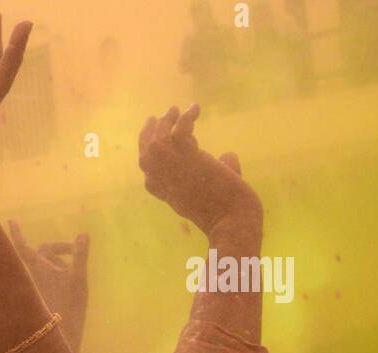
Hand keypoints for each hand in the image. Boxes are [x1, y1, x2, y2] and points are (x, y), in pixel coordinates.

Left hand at [7, 221, 88, 336]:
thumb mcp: (78, 278)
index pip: (24, 246)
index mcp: (37, 269)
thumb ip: (80, 255)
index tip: (10, 221)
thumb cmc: (68, 305)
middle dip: (56, 248)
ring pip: (44, 266)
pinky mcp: (40, 296)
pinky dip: (56, 272)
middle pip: (40, 253)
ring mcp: (36, 287)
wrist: (61, 335)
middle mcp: (32, 276)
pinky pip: (46, 277)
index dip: (17, 233)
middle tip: (75, 250)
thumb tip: (83, 234)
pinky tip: (70, 281)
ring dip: (58, 260)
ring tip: (75, 268)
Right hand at [138, 104, 260, 234]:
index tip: (162, 139)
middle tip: (157, 117)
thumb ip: (216, 172)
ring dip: (165, 121)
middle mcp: (161, 180)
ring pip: (158, 138)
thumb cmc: (225, 211)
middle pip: (145, 152)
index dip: (150, 153)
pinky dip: (187, 117)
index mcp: (163, 192)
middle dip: (148, 133)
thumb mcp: (213, 191)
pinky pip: (180, 130)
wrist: (232, 219)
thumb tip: (228, 156)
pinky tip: (195, 108)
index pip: (147, 170)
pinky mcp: (188, 157)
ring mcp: (172, 168)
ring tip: (174, 109)